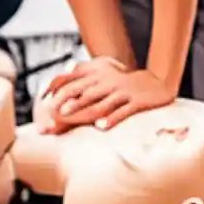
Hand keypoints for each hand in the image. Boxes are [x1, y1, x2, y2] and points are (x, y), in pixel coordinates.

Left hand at [41, 57, 174, 131]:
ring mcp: (124, 92)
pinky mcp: (137, 102)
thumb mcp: (105, 77)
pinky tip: (101, 127)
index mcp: (101, 76)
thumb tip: (55, 88)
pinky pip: (123, 111)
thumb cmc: (124, 85)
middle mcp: (110, 82)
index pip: (78, 81)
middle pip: (87, 93)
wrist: (157, 82)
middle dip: (70, 102)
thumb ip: (83, 81)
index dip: (61, 91)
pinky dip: (112, 118)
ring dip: (86, 111)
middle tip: (55, 113)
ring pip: (103, 102)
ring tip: (70, 118)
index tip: (46, 102)